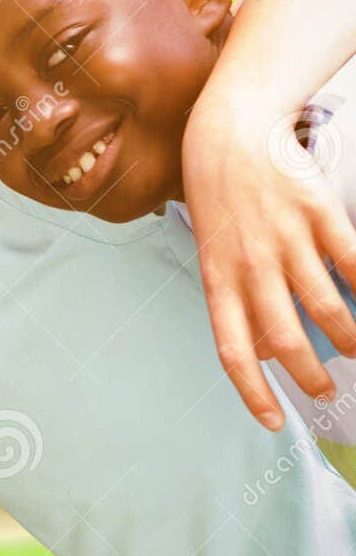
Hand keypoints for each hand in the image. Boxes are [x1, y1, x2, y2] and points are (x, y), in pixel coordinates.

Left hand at [184, 102, 355, 430]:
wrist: (229, 133)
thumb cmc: (220, 200)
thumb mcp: (213, 251)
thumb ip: (236, 296)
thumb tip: (262, 349)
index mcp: (218, 277)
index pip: (233, 349)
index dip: (254, 392)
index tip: (275, 422)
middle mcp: (250, 263)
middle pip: (284, 338)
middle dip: (309, 376)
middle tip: (327, 392)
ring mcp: (285, 238)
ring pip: (325, 306)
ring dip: (346, 338)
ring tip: (354, 351)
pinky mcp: (318, 211)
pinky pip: (354, 261)